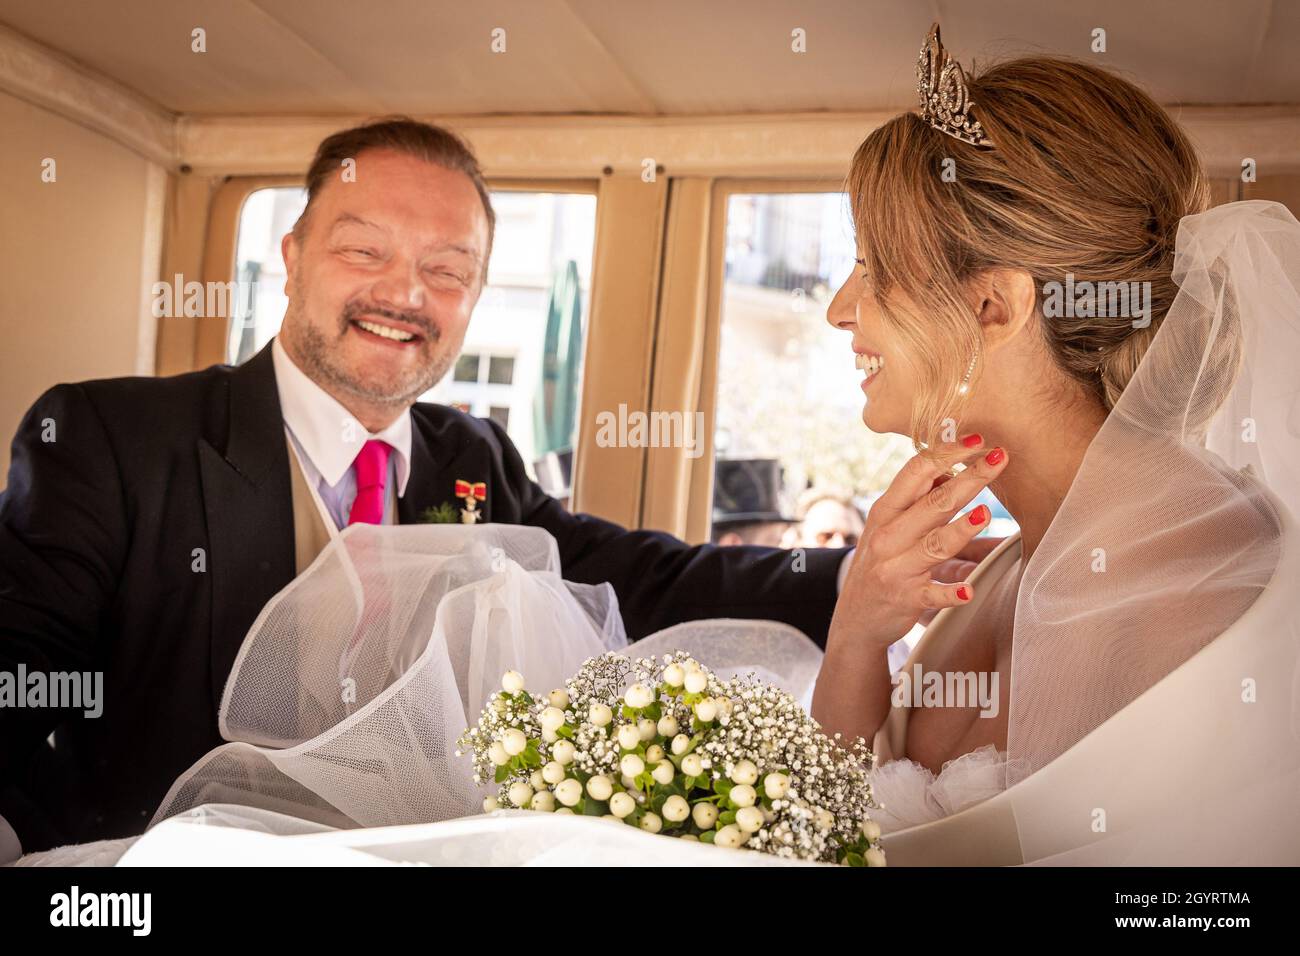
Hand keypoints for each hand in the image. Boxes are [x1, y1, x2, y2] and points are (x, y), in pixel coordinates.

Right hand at [830, 435, 1009, 648]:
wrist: (855, 618)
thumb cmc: (880, 563)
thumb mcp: (889, 527)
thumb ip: (919, 501)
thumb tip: (957, 471)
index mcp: (885, 511)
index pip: (915, 472)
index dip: (946, 453)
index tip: (975, 439)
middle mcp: (888, 536)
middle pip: (933, 503)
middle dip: (968, 479)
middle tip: (998, 459)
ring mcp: (895, 568)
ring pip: (934, 544)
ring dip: (960, 530)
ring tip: (985, 515)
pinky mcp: (906, 599)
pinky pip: (932, 595)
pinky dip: (950, 594)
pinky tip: (968, 591)